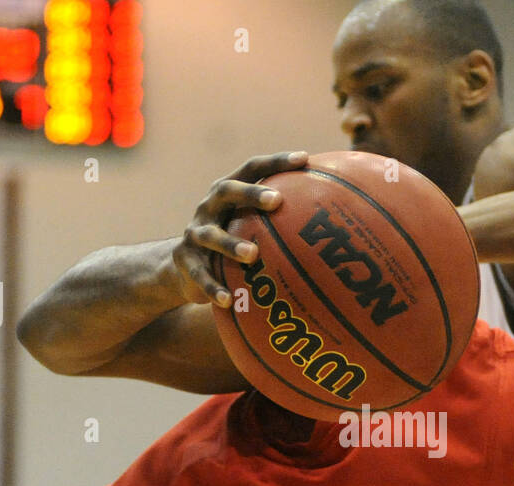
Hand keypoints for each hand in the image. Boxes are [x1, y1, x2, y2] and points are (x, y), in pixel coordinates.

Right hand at [172, 150, 308, 307]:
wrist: (183, 268)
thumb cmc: (231, 241)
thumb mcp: (247, 224)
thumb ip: (276, 218)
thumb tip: (330, 219)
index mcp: (227, 193)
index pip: (252, 169)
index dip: (276, 162)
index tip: (304, 158)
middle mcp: (209, 208)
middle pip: (227, 191)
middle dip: (251, 194)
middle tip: (276, 201)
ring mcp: (195, 234)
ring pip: (211, 236)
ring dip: (231, 244)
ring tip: (252, 254)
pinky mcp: (186, 262)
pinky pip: (200, 276)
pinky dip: (213, 287)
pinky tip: (229, 299)